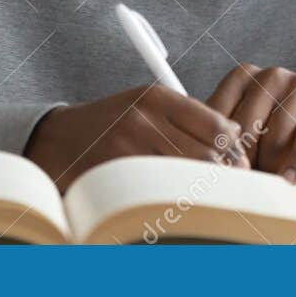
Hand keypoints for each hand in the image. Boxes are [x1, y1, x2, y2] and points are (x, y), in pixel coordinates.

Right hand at [24, 85, 245, 189]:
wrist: (58, 139)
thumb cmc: (112, 124)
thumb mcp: (147, 107)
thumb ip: (188, 118)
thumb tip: (235, 139)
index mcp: (157, 97)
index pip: (217, 125)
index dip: (233, 149)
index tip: (237, 162)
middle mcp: (143, 117)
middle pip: (207, 155)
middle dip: (220, 174)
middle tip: (223, 185)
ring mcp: (127, 146)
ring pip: (186, 176)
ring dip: (197, 189)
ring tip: (197, 194)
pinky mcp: (115, 173)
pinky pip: (159, 192)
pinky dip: (171, 199)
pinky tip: (169, 200)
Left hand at [206, 64, 295, 180]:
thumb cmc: (279, 130)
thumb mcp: (248, 126)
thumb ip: (224, 137)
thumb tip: (199, 163)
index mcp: (243, 76)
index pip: (219, 116)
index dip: (217, 150)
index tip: (215, 173)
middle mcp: (270, 76)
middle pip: (246, 129)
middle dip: (244, 162)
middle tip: (244, 183)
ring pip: (275, 137)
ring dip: (272, 166)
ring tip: (271, 178)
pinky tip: (289, 179)